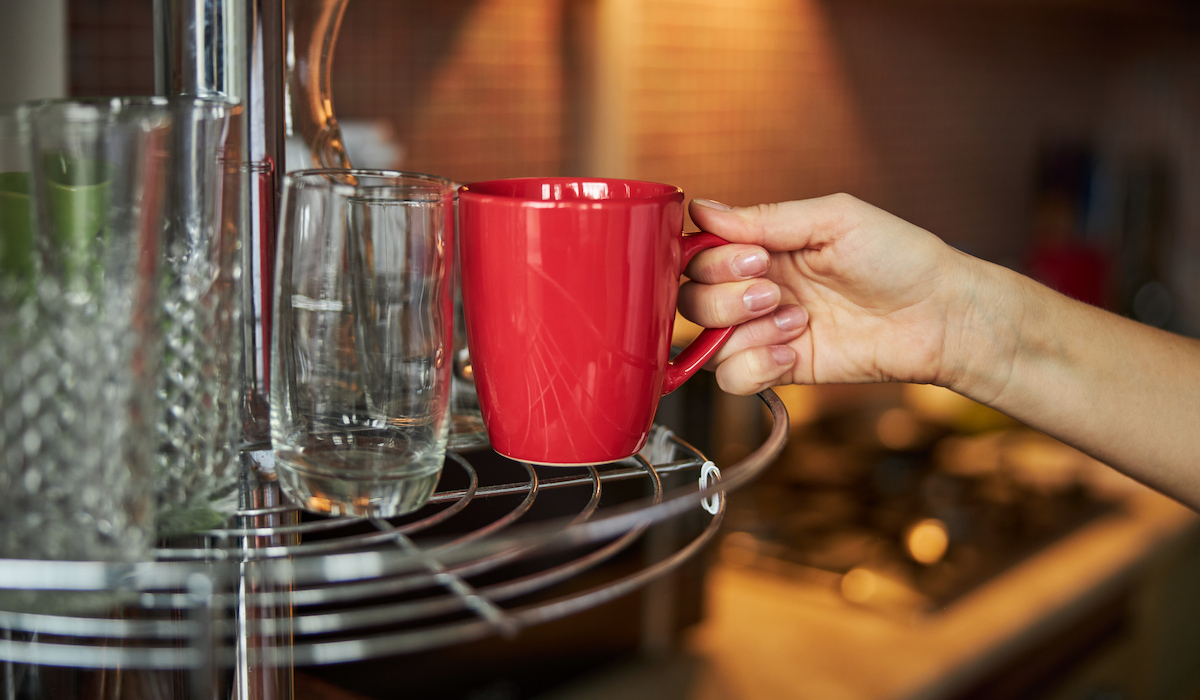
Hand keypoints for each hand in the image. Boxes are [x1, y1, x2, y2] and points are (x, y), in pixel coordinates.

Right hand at [680, 194, 974, 394]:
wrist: (940, 315)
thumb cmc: (898, 256)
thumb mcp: (833, 219)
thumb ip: (765, 218)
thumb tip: (702, 209)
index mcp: (763, 246)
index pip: (698, 255)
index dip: (712, 260)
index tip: (755, 257)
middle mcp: (756, 288)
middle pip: (691, 300)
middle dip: (726, 297)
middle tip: (774, 291)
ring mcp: (765, 331)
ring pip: (705, 342)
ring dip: (743, 330)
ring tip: (795, 320)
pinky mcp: (781, 368)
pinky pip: (732, 378)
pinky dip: (754, 366)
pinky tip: (792, 350)